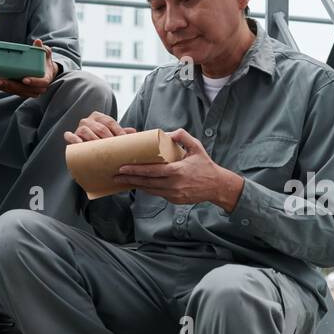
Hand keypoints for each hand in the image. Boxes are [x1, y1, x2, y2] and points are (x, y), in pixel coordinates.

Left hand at [0, 38, 55, 98]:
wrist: (45, 73)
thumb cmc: (45, 63)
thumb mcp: (45, 54)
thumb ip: (42, 49)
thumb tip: (38, 42)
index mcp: (45, 78)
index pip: (42, 82)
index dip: (34, 82)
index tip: (24, 79)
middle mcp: (39, 88)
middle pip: (26, 89)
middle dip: (12, 85)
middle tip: (1, 80)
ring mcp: (30, 91)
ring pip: (17, 91)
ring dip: (5, 87)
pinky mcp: (22, 92)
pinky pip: (13, 92)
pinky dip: (4, 88)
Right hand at [64, 110, 135, 144]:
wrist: (85, 146)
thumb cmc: (101, 139)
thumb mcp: (111, 134)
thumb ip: (121, 132)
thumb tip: (134, 132)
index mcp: (99, 117)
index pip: (110, 122)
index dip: (118, 131)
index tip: (125, 141)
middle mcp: (88, 120)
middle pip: (100, 128)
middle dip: (108, 139)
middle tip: (115, 149)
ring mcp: (79, 127)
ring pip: (86, 131)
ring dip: (94, 140)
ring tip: (101, 150)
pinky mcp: (71, 135)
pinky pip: (70, 136)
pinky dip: (74, 139)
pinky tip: (80, 144)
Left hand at [115, 128, 243, 210]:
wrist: (217, 186)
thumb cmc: (206, 165)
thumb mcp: (196, 147)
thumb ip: (182, 136)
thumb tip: (167, 133)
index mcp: (177, 171)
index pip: (151, 171)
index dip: (135, 170)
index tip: (122, 167)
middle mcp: (173, 185)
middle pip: (146, 183)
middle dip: (129, 179)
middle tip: (115, 174)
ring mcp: (173, 194)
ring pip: (149, 190)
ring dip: (136, 185)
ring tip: (123, 179)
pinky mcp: (174, 200)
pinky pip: (157, 193)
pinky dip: (147, 188)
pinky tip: (139, 184)